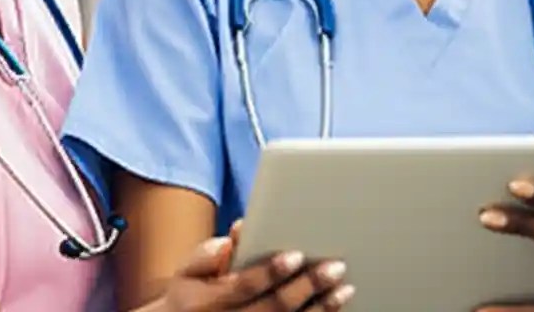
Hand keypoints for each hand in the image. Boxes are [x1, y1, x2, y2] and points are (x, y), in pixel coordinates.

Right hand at [158, 224, 353, 311]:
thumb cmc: (191, 293)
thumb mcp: (189, 271)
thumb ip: (212, 252)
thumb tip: (241, 230)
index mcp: (207, 301)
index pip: (244, 286)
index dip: (271, 271)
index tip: (296, 255)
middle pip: (273, 308)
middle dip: (306, 287)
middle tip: (334, 267)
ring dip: (320, 308)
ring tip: (344, 289)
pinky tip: (334, 308)